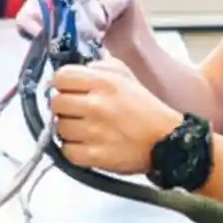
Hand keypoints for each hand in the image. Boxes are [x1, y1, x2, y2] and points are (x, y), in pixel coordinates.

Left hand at [49, 56, 182, 175]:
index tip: (66, 89)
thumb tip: (79, 69)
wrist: (167, 140)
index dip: (62, 83)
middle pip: (56, 103)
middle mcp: (96, 105)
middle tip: (75, 110)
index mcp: (103, 82)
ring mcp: (94, 132)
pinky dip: (73, 149)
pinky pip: (67, 151)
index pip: (61, 77)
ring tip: (83, 128)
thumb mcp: (126, 75)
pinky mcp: (94, 156)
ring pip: (59, 128)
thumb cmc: (146, 108)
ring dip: (69, 128)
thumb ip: (100, 67)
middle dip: (64, 106)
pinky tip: (85, 144)